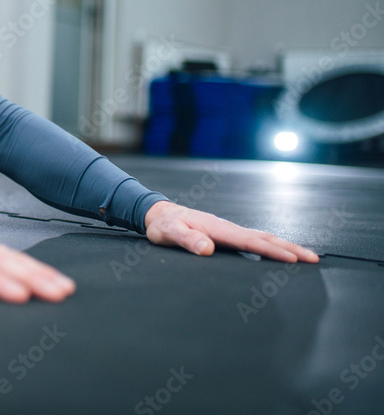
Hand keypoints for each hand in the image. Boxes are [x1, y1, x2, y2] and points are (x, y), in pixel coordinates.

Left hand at [143, 201, 318, 262]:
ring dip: (285, 246)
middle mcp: (228, 227)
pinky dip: (272, 244)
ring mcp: (229, 230)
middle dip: (290, 248)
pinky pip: (254, 239)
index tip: (293, 259)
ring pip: (262, 237)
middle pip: (265, 238)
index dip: (272, 251)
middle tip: (314, 259)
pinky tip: (278, 251)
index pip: (250, 241)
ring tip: (306, 255)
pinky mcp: (227, 233)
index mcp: (218, 229)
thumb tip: (208, 249)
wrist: (159, 213)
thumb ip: (187, 240)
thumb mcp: (170, 234)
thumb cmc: (164, 225)